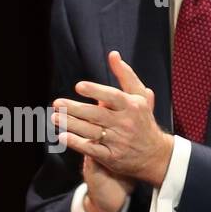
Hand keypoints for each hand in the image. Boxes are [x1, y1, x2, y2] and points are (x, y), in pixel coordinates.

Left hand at [53, 51, 173, 186]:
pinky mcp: (112, 157)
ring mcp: (118, 142)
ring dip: (71, 124)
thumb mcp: (140, 97)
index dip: (96, 91)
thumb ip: (126, 75)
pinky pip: (92, 150)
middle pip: (97, 115)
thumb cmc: (143, 120)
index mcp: (132, 107)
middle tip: (57, 102)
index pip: (113, 97)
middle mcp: (125, 124)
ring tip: (55, 117)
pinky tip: (63, 137)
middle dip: (75, 109)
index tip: (79, 86)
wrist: (155, 155)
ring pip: (91, 131)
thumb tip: (113, 55)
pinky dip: (77, 143)